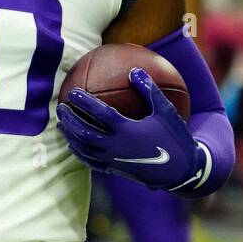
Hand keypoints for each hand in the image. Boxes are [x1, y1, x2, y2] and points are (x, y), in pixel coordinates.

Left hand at [56, 68, 206, 191]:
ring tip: (61, 124)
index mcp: (127, 130)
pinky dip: (79, 153)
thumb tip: (134, 70)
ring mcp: (113, 160)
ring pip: (84, 148)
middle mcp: (116, 146)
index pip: (99, 114)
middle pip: (85, 132)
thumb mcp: (165, 111)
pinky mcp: (114, 170)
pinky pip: (91, 162)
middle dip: (70, 119)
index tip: (72, 92)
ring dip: (70, 135)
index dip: (84, 102)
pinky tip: (73, 146)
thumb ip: (149, 90)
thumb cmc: (174, 137)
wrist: (181, 171)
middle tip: (60, 107)